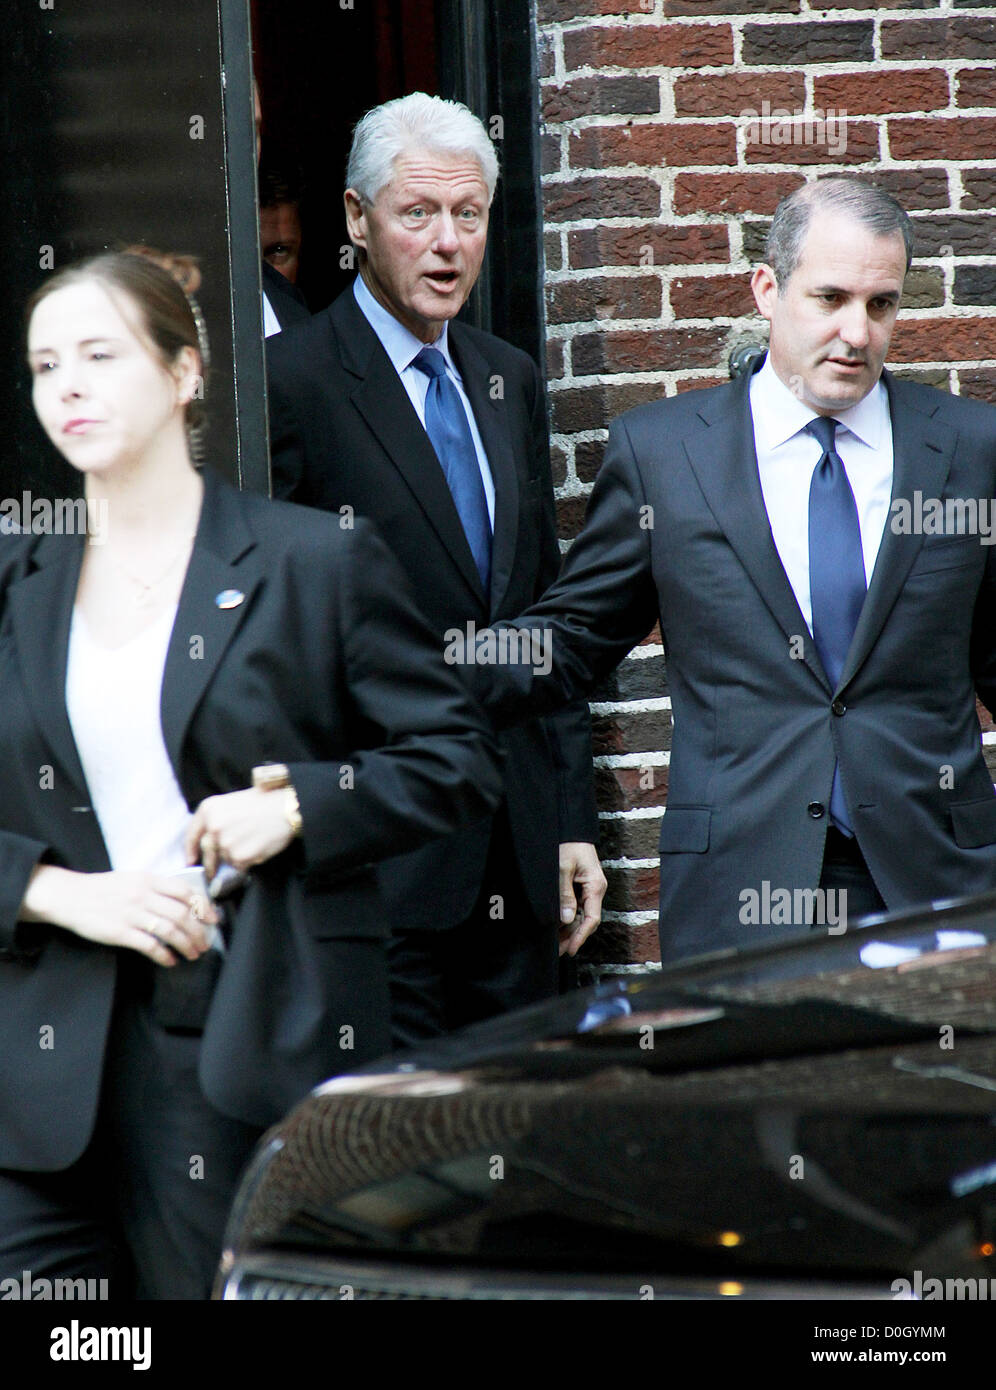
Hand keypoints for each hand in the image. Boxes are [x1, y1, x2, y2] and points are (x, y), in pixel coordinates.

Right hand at [19, 865, 218, 967]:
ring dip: (186, 944)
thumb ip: (156, 888)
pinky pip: (149, 945)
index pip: (184, 891)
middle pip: (181, 914)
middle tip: (205, 943)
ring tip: (193, 954)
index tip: (213, 920)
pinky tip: (171, 960)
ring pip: (169, 930)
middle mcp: (143, 895)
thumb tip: (184, 901)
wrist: (70, 896)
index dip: (202, 906)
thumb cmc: (104, 889)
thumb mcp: (133, 879)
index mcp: (148, 880)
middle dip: (198, 931)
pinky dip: (164, 955)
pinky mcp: (120, 932)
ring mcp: (131, 914)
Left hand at [185, 786, 294, 879]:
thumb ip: (215, 820)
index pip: (191, 836)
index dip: (190, 851)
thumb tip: (206, 844)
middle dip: (212, 862)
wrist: (286, 808)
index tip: (192, 861)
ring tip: (251, 844)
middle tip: (221, 866)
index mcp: (208, 809)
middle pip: (206, 852)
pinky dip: (247, 862)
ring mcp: (225, 842)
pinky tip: (258, 848)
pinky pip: (238, 866)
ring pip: (224, 860)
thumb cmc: (263, 803)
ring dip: (235, 858)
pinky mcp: (239, 855)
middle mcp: (213, 825)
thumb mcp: (231, 803)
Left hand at [557, 841, 605, 956]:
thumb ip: (565, 894)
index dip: (581, 936)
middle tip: (559, 952)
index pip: (592, 919)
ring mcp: (590, 889)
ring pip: (581, 916)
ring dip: (570, 930)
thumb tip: (567, 918)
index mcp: (596, 886)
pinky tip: (557, 928)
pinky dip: (568, 919)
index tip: (571, 949)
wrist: (571, 830)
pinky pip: (577, 907)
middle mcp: (596, 890)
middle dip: (573, 937)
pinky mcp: (582, 887)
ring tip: (556, 945)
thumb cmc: (568, 845)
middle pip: (587, 921)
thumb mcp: (563, 869)